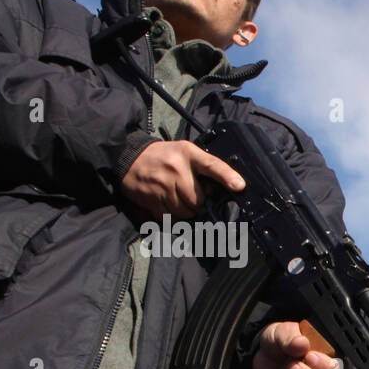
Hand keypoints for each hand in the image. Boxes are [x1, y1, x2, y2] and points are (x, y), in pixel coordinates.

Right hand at [121, 139, 244, 217]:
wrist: (129, 158)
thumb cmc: (164, 156)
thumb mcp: (186, 152)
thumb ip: (205, 167)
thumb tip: (226, 187)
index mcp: (188, 154)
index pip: (212, 165)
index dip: (227, 176)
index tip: (239, 186)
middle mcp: (176, 169)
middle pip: (199, 200)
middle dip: (199, 202)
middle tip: (191, 193)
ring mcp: (163, 185)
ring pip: (186, 211)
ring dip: (186, 210)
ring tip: (178, 197)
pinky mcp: (152, 199)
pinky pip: (171, 217)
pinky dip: (173, 214)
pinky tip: (167, 201)